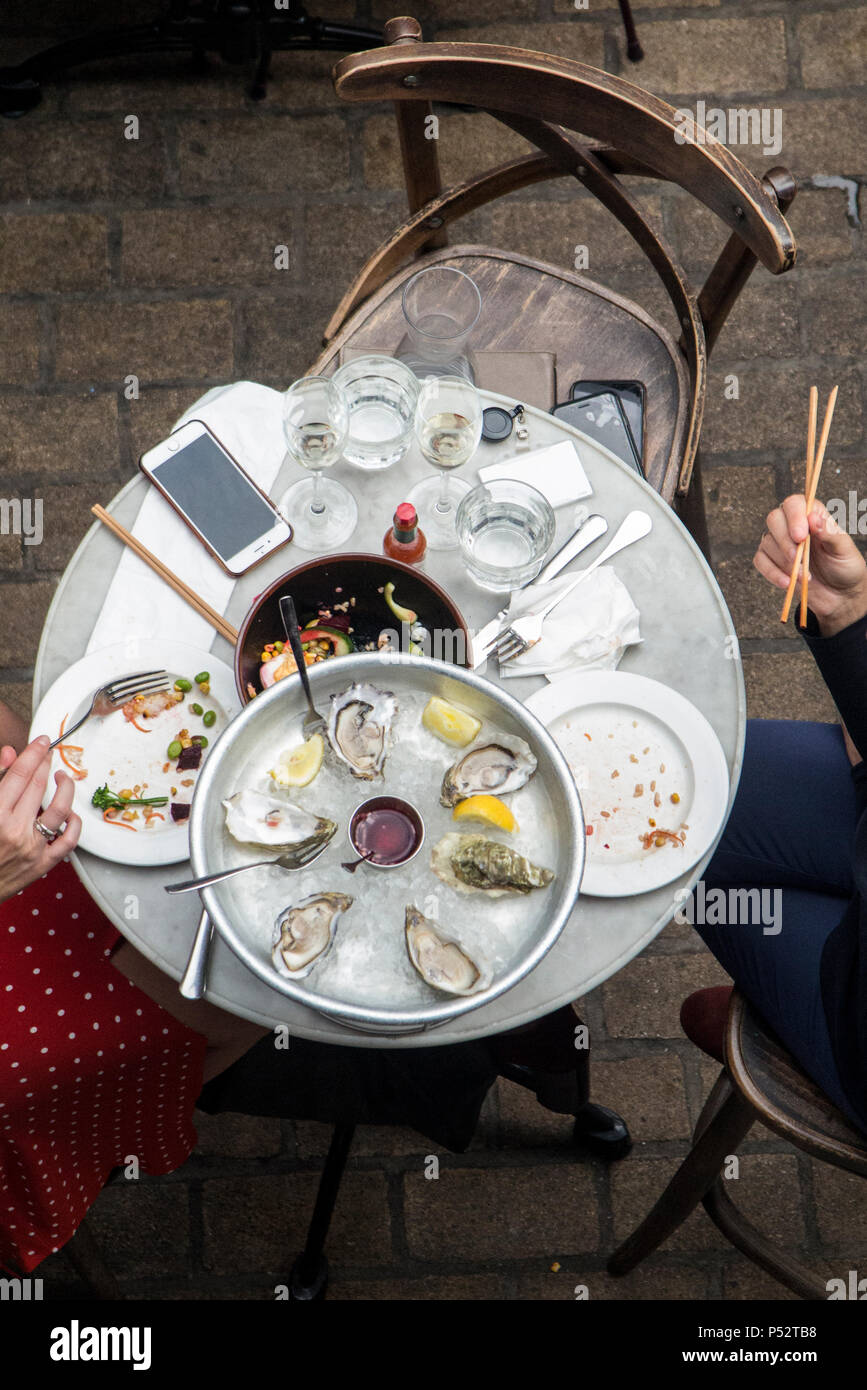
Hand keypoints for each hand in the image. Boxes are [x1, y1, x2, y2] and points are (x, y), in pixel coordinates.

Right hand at [0, 736, 80, 903]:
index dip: (33, 753)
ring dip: (65, 788)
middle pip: (38, 787)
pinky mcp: (41, 865)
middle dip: (46, 764)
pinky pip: (68, 842)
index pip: (19, 775)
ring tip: (62, 777)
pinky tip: (70, 812)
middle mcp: (14, 831)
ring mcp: (31, 849)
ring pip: (59, 810)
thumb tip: (9, 752)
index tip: (41, 741)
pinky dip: (74, 824)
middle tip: (49, 752)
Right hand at [754, 495, 866, 634]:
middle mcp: (793, 526)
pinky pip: (760, 561)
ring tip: (804, 576)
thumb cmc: (845, 568)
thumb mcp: (844, 550)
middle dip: (785, 541)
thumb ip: (830, 533)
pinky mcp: (772, 561)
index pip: (794, 503)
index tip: (800, 536)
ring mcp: (780, 544)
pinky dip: (772, 573)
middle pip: (774, 519)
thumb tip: (813, 518)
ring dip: (784, 562)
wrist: (839, 596)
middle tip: (798, 558)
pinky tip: (787, 582)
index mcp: (813, 516)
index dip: (794, 516)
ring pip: (767, 542)